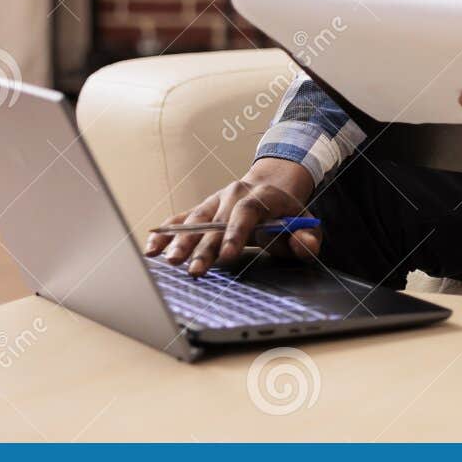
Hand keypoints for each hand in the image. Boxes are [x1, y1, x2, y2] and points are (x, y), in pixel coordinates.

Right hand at [144, 157, 318, 276]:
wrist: (271, 190)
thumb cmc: (287, 215)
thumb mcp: (306, 224)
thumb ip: (308, 238)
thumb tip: (303, 244)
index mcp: (262, 196)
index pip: (247, 211)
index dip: (236, 232)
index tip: (227, 255)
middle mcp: (235, 195)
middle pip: (217, 220)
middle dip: (205, 247)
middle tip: (194, 270)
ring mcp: (215, 201)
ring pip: (195, 220)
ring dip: (181, 241)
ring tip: (170, 261)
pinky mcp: (201, 210)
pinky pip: (181, 220)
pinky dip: (166, 233)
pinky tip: (152, 248)